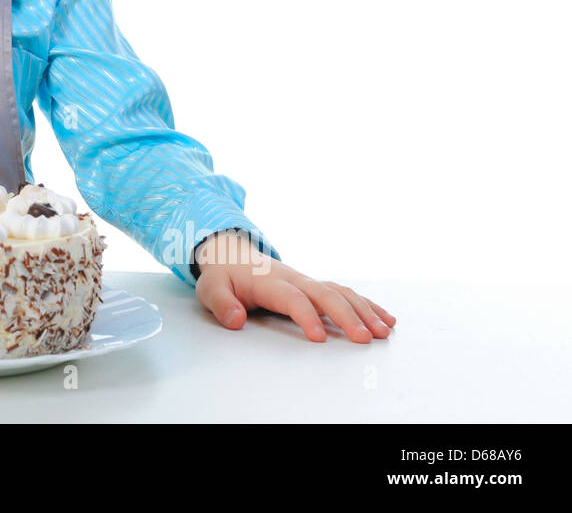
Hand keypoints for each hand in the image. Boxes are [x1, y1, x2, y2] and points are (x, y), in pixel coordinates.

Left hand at [193, 230, 395, 342]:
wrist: (231, 254)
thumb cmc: (223, 276)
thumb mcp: (210, 289)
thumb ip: (221, 304)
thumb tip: (236, 321)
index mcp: (269, 281)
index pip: (292, 299)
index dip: (306, 317)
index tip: (320, 338)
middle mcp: (294, 279)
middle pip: (325, 294)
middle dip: (346, 316)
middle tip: (364, 339)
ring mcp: (307, 281)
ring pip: (341, 292)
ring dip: (364, 311)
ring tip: (383, 332)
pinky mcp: (315, 287)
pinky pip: (345, 293)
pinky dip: (366, 305)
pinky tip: (385, 319)